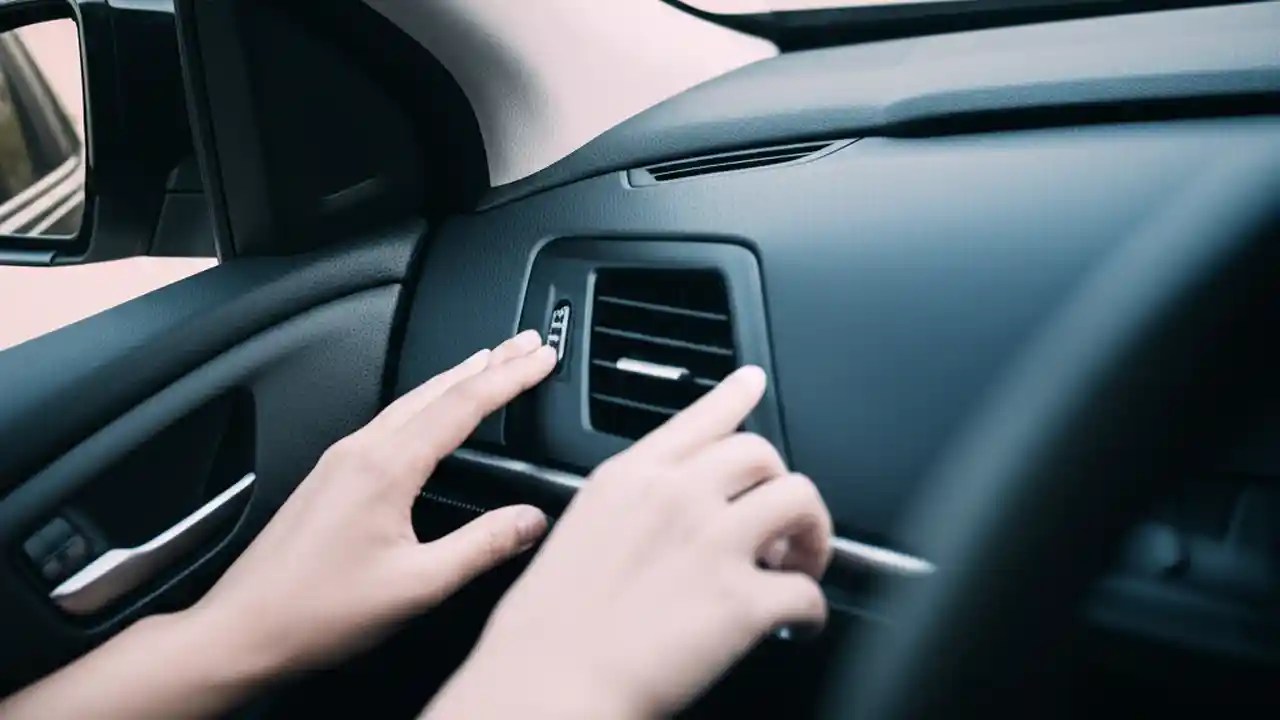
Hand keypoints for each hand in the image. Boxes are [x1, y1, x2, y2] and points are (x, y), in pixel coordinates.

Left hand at [192, 330, 557, 675]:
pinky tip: (432, 413)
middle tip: (526, 343)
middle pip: (436, 389)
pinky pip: (390, 420)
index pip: (463, 405)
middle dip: (488, 363)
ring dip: (456, 379)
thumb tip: (531, 520)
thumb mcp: (417, 586)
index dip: (510, 377)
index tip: (543, 358)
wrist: (243, 629)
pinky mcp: (330, 476)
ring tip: (489, 364)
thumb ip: (481, 547)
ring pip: (410, 401)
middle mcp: (360, 451)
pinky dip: (427, 403)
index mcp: (386, 467)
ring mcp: (341, 460)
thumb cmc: (317, 612)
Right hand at [428, 366, 832, 718]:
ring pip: (801, 501)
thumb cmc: (549, 629)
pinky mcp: (742, 601)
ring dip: (813, 536)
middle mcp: (676, 497)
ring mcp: (713, 543)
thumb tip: (676, 515)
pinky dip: (812, 613)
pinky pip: (809, 594)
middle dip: (781, 487)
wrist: (548, 685)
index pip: (698, 417)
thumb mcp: (579, 533)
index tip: (753, 381)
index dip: (735, 395)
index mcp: (630, 479)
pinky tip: (795, 626)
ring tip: (799, 568)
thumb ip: (631, 508)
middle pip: (763, 453)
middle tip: (780, 528)